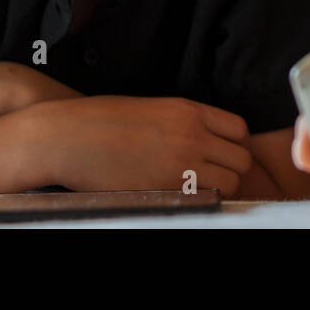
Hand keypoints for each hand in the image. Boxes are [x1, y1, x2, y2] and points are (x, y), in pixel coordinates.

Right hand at [32, 96, 252, 195]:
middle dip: (231, 169)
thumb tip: (207, 139)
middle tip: (211, 174)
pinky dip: (200, 201)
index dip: (233, 144)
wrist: (67, 137)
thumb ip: (185, 122)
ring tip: (197, 187)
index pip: (240, 130)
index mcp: (189, 110)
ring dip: (220, 188)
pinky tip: (180, 196)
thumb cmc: (102, 120)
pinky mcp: (166, 190)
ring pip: (231, 183)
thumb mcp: (153, 109)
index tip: (219, 152)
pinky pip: (205, 200)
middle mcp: (192, 136)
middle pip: (242, 160)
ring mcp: (181, 164)